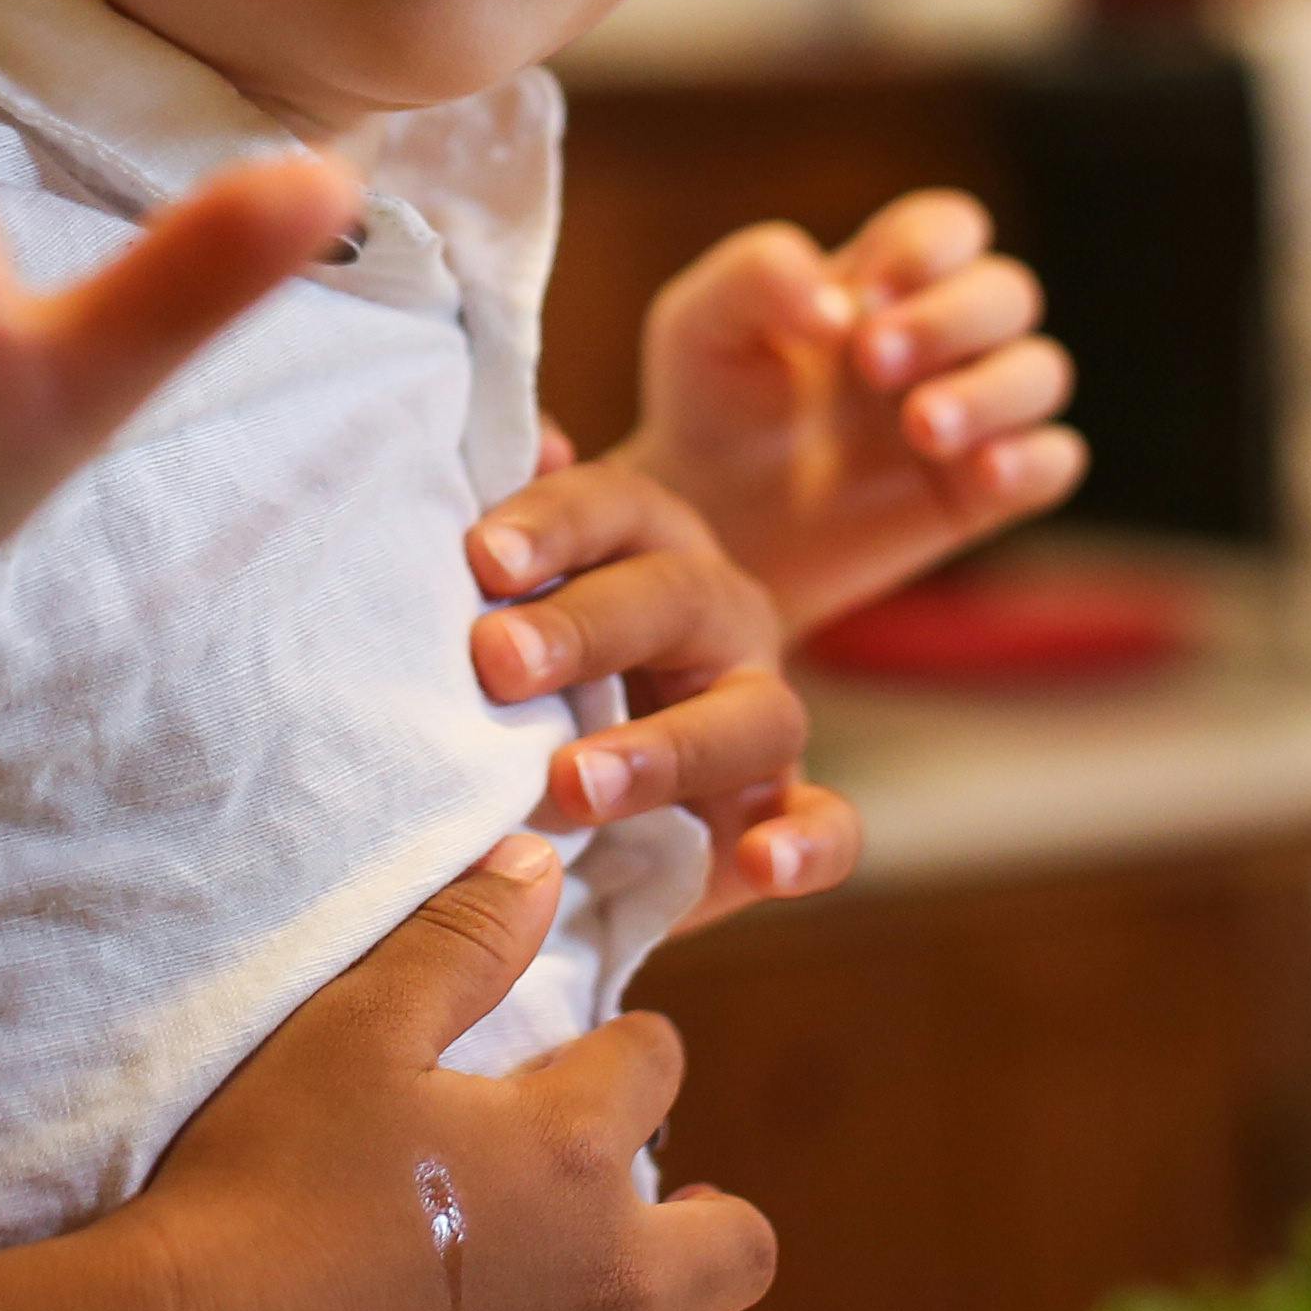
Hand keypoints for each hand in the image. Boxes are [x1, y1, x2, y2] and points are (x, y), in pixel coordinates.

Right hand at [133, 836, 784, 1310]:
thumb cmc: (263, 1191)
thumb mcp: (351, 1033)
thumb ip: (458, 940)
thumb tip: (538, 859)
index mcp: (572, 1151)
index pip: (658, 1064)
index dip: (621, 1058)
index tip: (580, 1072)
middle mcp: (616, 1284)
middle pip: (743, 1242)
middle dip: (706, 1222)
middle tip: (627, 1224)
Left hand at [467, 450, 850, 925]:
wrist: (583, 759)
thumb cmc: (531, 650)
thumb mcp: (509, 583)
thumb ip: (510, 523)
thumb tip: (539, 444)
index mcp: (648, 539)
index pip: (612, 507)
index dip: (550, 525)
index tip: (479, 558)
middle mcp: (718, 614)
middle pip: (673, 601)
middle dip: (583, 629)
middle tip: (495, 663)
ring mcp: (761, 713)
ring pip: (753, 716)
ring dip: (665, 749)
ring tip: (571, 784)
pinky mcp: (780, 810)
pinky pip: (831, 826)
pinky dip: (807, 844)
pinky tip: (761, 865)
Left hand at [618, 190, 1081, 638]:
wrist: (707, 524)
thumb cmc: (708, 405)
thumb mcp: (698, 325)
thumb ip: (757, 275)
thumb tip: (841, 304)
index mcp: (883, 278)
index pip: (950, 226)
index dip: (931, 246)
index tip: (870, 291)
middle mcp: (941, 336)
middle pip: (1007, 292)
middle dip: (951, 320)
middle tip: (871, 362)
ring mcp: (970, 411)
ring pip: (1041, 372)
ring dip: (993, 391)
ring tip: (920, 427)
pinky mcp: (983, 490)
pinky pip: (1055, 462)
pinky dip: (1033, 460)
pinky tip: (978, 475)